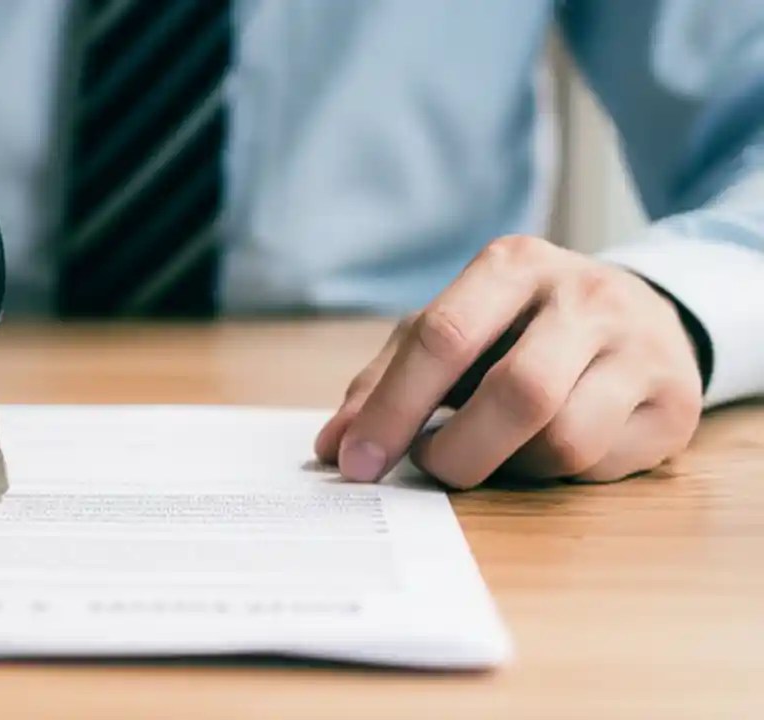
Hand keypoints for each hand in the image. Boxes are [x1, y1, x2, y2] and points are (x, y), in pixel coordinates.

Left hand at [314, 235, 703, 487]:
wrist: (639, 316)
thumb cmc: (518, 328)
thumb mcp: (451, 330)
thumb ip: (386, 380)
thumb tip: (333, 447)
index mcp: (512, 266)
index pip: (443, 338)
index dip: (393, 408)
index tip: (355, 462)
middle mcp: (583, 296)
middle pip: (517, 393)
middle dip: (459, 452)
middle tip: (432, 468)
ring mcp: (639, 346)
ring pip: (563, 439)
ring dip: (512, 466)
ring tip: (497, 449)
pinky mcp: (675, 401)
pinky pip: (601, 465)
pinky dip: (559, 474)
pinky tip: (549, 450)